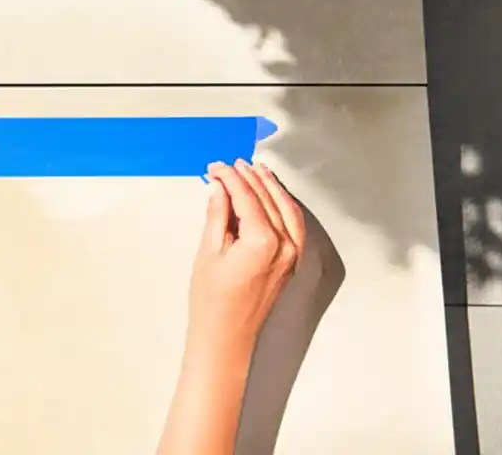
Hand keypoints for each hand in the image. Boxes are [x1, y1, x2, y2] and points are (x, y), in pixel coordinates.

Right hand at [186, 160, 305, 358]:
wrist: (226, 336)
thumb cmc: (213, 300)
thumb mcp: (209, 251)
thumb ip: (218, 214)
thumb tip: (219, 188)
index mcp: (263, 241)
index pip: (247, 197)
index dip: (230, 178)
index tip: (216, 167)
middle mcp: (285, 245)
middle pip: (269, 199)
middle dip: (250, 179)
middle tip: (231, 165)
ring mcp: (292, 255)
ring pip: (287, 209)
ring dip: (271, 188)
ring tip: (256, 170)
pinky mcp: (291, 262)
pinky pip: (293, 225)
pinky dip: (283, 206)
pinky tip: (271, 197)